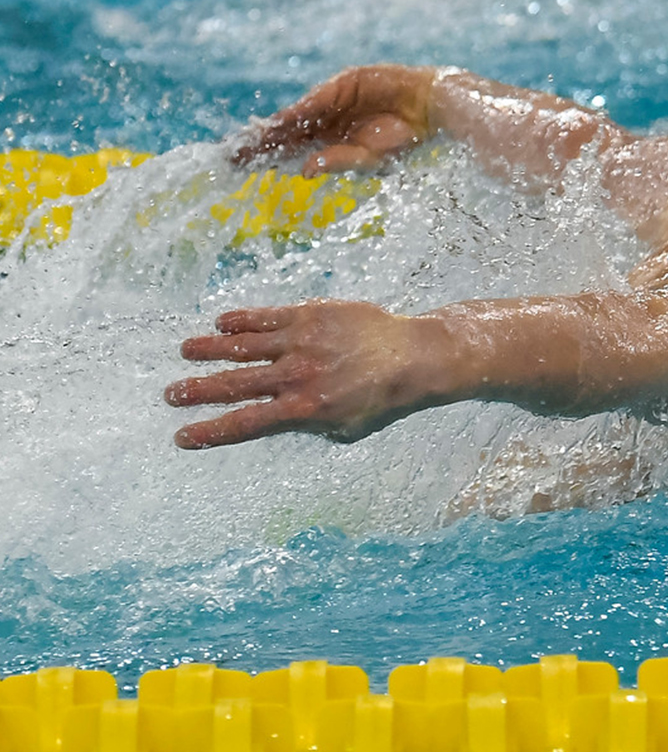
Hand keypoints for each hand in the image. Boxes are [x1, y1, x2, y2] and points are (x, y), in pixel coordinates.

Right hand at [166, 301, 449, 448]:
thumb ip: (308, 426)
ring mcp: (300, 342)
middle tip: (170, 394)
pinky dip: (240, 320)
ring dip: (209, 349)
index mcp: (304, 410)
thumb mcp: (346, 429)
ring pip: (242, 346)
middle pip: (235, 385)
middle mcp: (296, 376)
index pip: (245, 424)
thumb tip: (277, 422)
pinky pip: (265, 317)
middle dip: (198, 391)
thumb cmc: (382, 399)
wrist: (413, 356)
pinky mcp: (309, 315)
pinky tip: (221, 322)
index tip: (183, 436)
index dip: (210, 432)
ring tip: (185, 351)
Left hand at [233, 65, 435, 175]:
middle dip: (258, 144)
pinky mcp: (343, 83)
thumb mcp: (371, 158)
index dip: (265, 157)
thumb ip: (338, 162)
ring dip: (270, 130)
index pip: (290, 150)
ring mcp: (332, 101)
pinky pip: (314, 102)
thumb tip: (304, 171)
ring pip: (294, 117)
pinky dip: (296, 114)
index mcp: (330, 141)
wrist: (432, 107)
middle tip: (229, 156)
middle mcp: (325, 121)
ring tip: (244, 143)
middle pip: (284, 133)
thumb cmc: (406, 138)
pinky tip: (276, 125)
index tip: (240, 168)